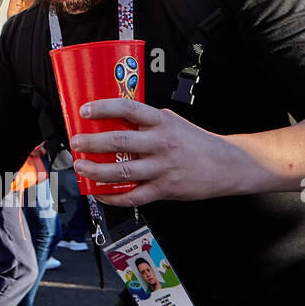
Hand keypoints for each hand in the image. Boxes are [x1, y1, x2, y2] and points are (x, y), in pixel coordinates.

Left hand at [70, 98, 228, 205]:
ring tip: (82, 168)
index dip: (103, 108)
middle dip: (92, 143)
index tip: (85, 110)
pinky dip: (113, 196)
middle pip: (119, 141)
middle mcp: (161, 143)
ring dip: (96, 171)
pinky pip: (134, 196)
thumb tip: (114, 118)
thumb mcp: (173, 121)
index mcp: (162, 122)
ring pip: (123, 171)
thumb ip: (146, 120)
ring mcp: (163, 168)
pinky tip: (101, 193)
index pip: (128, 109)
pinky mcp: (165, 189)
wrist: (227, 165)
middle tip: (77, 143)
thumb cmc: (196, 142)